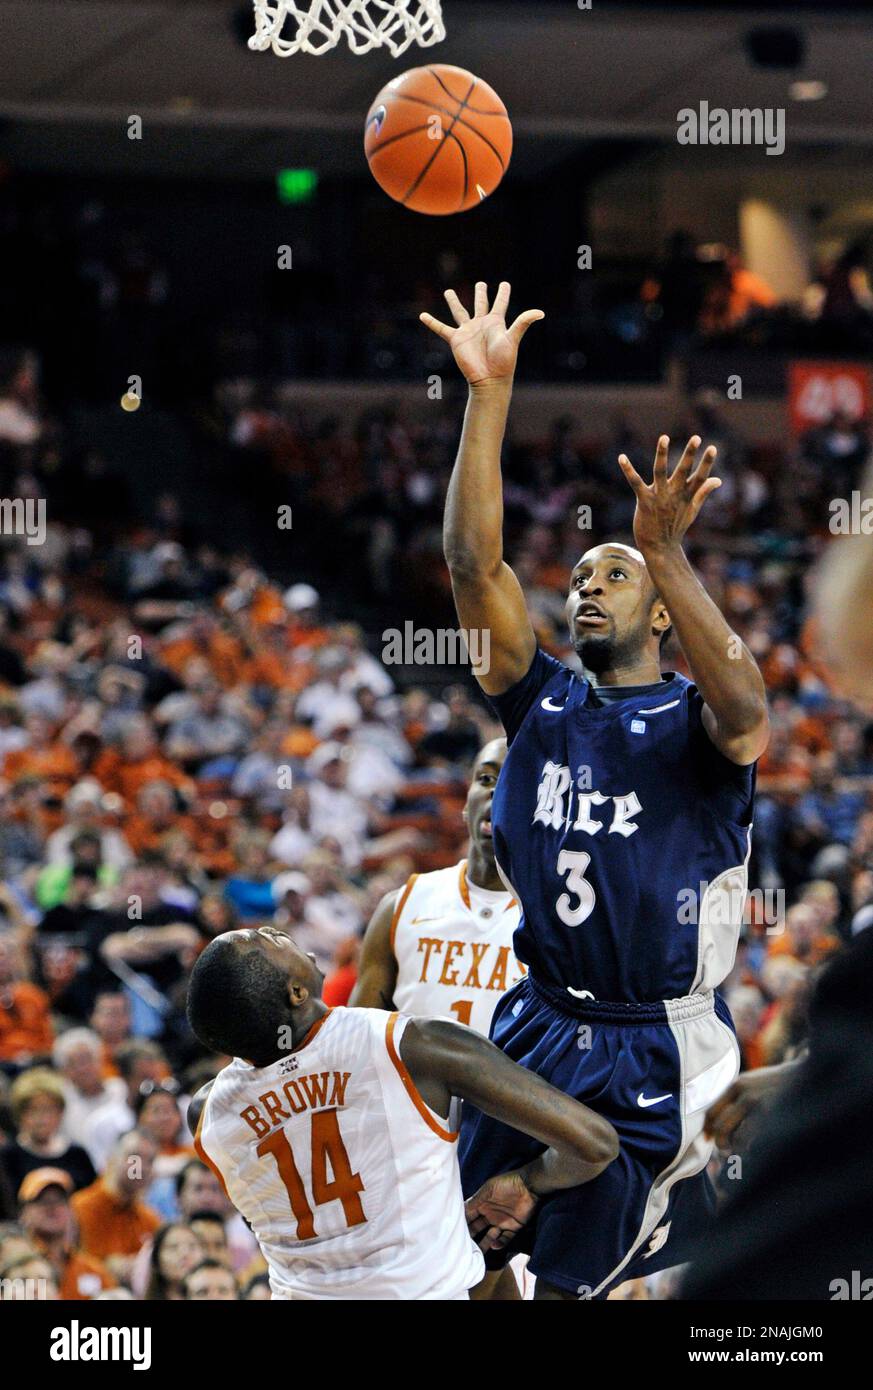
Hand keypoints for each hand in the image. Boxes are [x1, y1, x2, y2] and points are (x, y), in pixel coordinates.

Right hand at [420, 281, 543, 386]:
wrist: (488, 379)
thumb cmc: (503, 361)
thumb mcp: (512, 339)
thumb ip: (523, 323)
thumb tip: (540, 312)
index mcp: (496, 322)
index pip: (500, 303)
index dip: (503, 293)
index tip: (504, 283)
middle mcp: (482, 324)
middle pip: (480, 304)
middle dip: (481, 294)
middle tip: (481, 284)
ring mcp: (468, 331)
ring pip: (460, 312)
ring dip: (454, 301)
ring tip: (449, 291)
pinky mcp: (456, 340)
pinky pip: (442, 329)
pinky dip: (432, 323)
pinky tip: (422, 316)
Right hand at [465, 1169, 538, 1251]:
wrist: (529, 1185)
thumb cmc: (507, 1184)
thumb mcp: (488, 1189)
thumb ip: (475, 1201)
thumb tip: (459, 1210)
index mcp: (482, 1204)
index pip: (469, 1216)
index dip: (462, 1223)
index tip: (452, 1232)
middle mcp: (489, 1214)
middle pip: (477, 1228)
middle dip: (470, 1236)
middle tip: (461, 1246)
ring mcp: (501, 1222)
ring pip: (490, 1236)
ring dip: (484, 1243)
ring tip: (476, 1252)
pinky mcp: (513, 1227)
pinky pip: (505, 1239)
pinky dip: (500, 1243)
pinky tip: (494, 1245)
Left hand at [618, 435, 720, 555]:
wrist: (659, 548)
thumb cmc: (675, 528)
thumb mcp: (692, 510)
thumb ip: (703, 493)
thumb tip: (718, 479)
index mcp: (686, 495)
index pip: (700, 477)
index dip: (706, 463)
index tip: (713, 448)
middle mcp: (674, 494)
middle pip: (683, 471)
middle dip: (690, 454)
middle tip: (696, 437)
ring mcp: (659, 497)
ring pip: (661, 471)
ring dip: (662, 454)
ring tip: (664, 437)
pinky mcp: (644, 501)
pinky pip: (635, 483)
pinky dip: (628, 470)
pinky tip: (622, 457)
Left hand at [704, 1066, 787, 1150]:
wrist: (806, 1077)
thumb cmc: (777, 1083)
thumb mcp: (752, 1081)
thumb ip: (735, 1097)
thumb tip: (716, 1122)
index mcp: (737, 1085)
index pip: (712, 1111)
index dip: (707, 1128)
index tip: (708, 1138)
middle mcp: (745, 1094)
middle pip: (721, 1127)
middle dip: (720, 1142)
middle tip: (725, 1147)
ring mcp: (760, 1107)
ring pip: (736, 1138)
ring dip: (736, 1147)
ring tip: (741, 1149)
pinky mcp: (773, 1118)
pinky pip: (755, 1141)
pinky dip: (750, 1149)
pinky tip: (754, 1148)